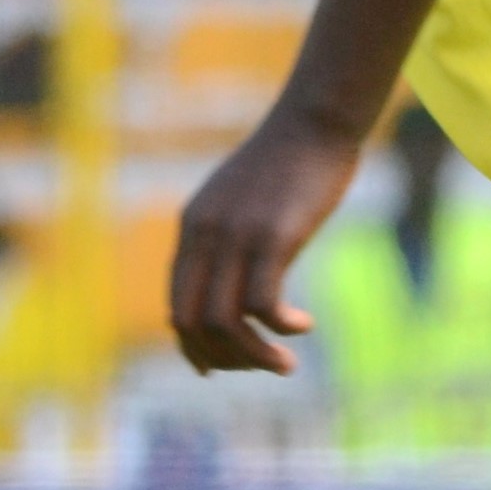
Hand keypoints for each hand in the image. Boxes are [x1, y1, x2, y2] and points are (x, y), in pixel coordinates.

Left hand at [169, 107, 363, 375]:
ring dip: (253, 356)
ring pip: (224, 322)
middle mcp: (204, 234)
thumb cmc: (288, 163)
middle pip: (190, 322)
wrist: (315, 121)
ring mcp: (235, 236)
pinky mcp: (272, 237)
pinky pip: (263, 305)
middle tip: (263, 366)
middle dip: (223, 358)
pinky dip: (281, 329)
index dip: (193, 347)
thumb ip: (226, 236)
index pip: (175, 307)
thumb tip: (230, 282)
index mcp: (191, 228)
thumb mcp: (242, 200)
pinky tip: (303, 326)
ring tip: (285, 364)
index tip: (222, 367)